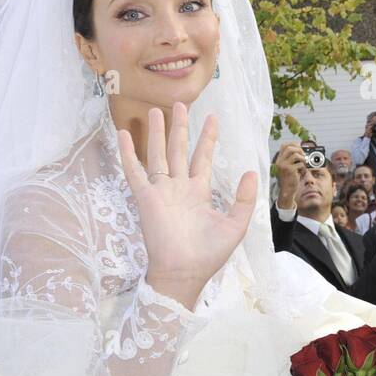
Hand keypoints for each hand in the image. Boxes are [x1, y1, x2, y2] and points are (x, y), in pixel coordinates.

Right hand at [119, 104, 257, 309]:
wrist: (184, 272)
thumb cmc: (209, 253)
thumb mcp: (235, 224)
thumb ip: (244, 199)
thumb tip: (252, 172)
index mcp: (199, 192)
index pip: (203, 158)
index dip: (207, 138)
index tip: (212, 118)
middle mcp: (179, 188)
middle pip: (179, 150)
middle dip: (180, 127)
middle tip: (179, 104)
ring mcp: (161, 191)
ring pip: (158, 155)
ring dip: (157, 133)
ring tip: (155, 111)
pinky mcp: (145, 198)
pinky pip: (134, 172)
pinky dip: (128, 153)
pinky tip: (123, 135)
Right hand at [274, 142, 304, 208]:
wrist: (287, 190)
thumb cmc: (290, 178)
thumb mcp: (290, 166)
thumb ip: (294, 159)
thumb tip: (304, 150)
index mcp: (279, 159)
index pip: (284, 145)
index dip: (293, 144)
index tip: (300, 147)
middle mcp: (280, 161)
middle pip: (290, 148)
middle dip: (299, 150)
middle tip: (304, 156)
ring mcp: (283, 165)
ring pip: (295, 154)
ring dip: (303, 158)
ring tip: (304, 163)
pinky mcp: (289, 170)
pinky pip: (300, 163)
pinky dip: (304, 166)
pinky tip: (303, 170)